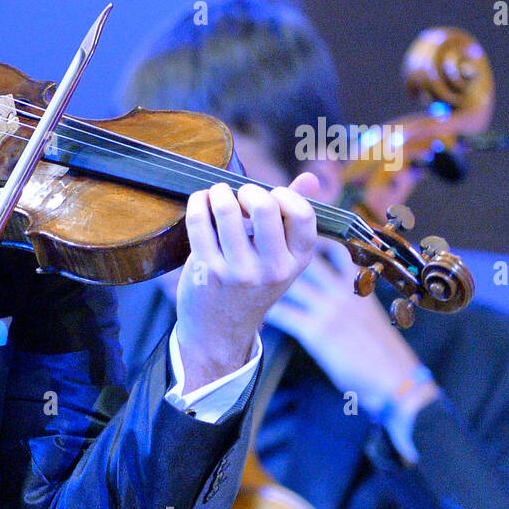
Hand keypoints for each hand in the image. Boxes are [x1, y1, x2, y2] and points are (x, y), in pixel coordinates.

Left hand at [174, 176, 318, 390]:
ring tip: (216, 195)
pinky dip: (197, 203)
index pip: (303, 214)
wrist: (220, 330)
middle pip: (264, 206)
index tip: (270, 195)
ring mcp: (239, 271)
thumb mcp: (281, 258)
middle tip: (239, 194)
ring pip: (227, 210)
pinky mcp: (208, 270)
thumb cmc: (251, 284)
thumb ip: (293, 218)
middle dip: (248, 190)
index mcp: (297, 261)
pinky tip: (199, 202)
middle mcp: (272, 268)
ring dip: (218, 192)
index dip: (285, 194)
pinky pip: (199, 222)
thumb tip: (311, 177)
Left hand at [265, 241, 431, 417]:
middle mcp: (342, 291)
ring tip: (249, 276)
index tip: (290, 231)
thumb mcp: (369, 313)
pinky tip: (252, 309)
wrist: (394, 380)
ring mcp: (328, 310)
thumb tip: (329, 282)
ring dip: (266, 279)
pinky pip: (283, 314)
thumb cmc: (382, 350)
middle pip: (307, 259)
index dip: (312, 237)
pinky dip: (266, 310)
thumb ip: (350, 294)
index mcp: (358, 284)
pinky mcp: (316, 332)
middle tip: (258, 250)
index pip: (335, 249)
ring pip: (290, 283)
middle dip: (281, 251)